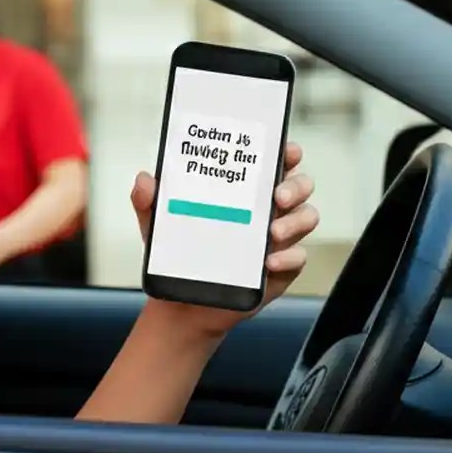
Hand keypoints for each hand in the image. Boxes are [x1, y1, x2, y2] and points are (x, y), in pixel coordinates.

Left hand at [131, 141, 318, 338]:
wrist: (181, 303)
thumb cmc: (178, 253)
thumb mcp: (159, 224)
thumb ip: (148, 201)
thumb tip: (144, 180)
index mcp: (244, 191)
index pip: (275, 162)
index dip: (287, 152)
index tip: (286, 150)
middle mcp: (267, 210)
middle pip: (300, 186)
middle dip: (296, 185)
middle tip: (276, 195)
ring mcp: (278, 239)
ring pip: (306, 218)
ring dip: (295, 221)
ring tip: (271, 232)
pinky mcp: (281, 269)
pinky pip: (298, 258)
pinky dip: (288, 257)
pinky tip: (268, 262)